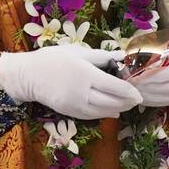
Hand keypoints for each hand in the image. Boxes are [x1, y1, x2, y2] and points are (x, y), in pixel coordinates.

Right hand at [0, 44, 143, 119]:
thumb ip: (101, 56)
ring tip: (126, 105)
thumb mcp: (77, 52)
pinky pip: (92, 116)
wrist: (28, 76)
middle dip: (127, 103)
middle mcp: (82, 92)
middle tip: (136, 100)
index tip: (140, 94)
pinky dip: (104, 114)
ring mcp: (75, 105)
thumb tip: (121, 56)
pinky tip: (112, 111)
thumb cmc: (53, 59)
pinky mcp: (70, 113)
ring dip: (118, 109)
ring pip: (103, 112)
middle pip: (112, 102)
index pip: (115, 87)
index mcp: (86, 74)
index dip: (130, 92)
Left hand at [127, 36, 168, 107]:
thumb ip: (153, 50)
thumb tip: (133, 57)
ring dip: (147, 96)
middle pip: (166, 87)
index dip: (151, 76)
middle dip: (146, 87)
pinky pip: (166, 102)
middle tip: (130, 85)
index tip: (135, 77)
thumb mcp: (166, 42)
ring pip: (166, 97)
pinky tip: (142, 97)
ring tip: (134, 91)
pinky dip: (152, 101)